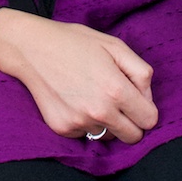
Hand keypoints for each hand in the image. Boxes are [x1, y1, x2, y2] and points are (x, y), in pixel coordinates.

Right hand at [0, 10, 157, 142]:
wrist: (32, 48)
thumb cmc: (75, 43)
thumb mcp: (115, 46)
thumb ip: (141, 73)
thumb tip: (147, 98)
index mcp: (117, 90)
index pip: (149, 121)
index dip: (146, 110)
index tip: (137, 103)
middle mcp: (99, 111)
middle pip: (133, 137)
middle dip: (131, 123)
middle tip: (119, 104)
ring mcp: (79, 122)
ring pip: (108, 136)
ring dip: (106, 123)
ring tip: (91, 96)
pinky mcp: (62, 128)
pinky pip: (85, 134)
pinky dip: (85, 122)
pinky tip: (75, 100)